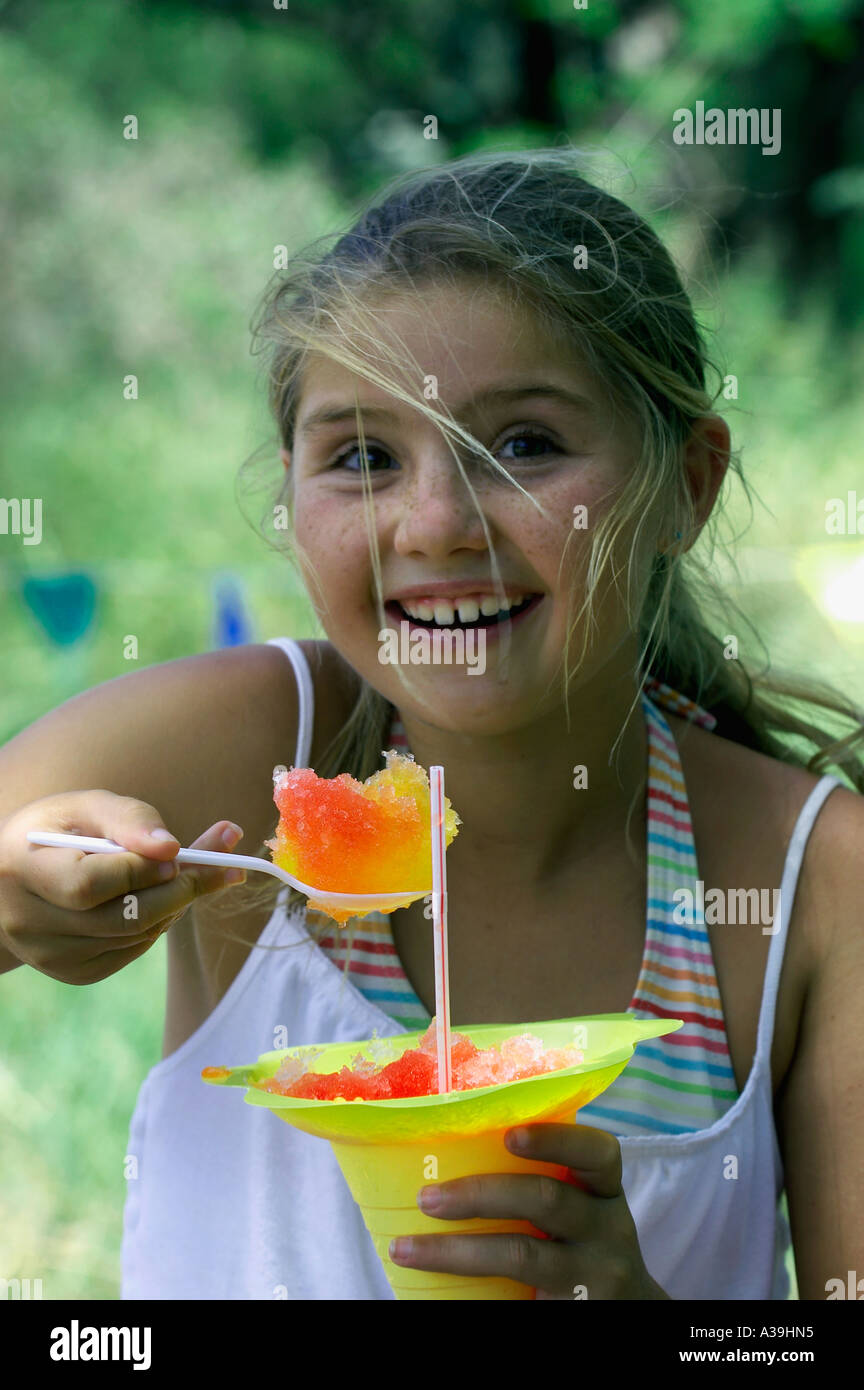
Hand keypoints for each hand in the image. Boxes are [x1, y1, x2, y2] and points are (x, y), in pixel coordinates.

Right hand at [0, 791, 246, 984]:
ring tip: (188, 874)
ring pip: (135, 937)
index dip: (141, 871)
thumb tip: (172, 848)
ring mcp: (50, 955)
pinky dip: (156, 925)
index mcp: (25, 869)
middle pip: (122, 919)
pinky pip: (132, 951)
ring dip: (174, 905)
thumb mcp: (85, 807)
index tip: (178, 851)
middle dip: (180, 891)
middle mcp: (29, 922)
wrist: (15, 878)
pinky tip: (155, 899)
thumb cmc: (58, 831)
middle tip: (220, 865)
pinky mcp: (73, 972)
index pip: (89, 885)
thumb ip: (130, 818)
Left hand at [389, 1122, 669, 1298]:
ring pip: (523, 1254)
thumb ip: (541, 1183)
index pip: (598, 1153)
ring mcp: (593, 1275)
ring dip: (457, 1250)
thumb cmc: (583, 1247)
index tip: (509, 1135)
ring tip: (407, 1248)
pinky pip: (518, 1299)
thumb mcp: (583, 1211)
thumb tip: (445, 1156)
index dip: (556, 1138)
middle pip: (547, 1199)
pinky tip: (435, 1289)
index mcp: (605, 1192)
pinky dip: (471, 1291)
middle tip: (426, 1197)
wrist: (630, 1313)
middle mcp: (608, 1230)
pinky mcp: (574, 1309)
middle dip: (480, 1194)